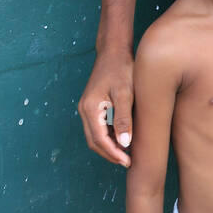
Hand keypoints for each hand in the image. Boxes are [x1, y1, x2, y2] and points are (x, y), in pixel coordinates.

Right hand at [78, 47, 134, 167]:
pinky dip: (109, 136)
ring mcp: (87, 108)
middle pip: (94, 141)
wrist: (113, 51)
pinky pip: (98, 127)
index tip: (128, 161)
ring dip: (109, 146)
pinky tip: (124, 137)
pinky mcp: (93, 105)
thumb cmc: (122, 69)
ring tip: (128, 152)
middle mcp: (84, 110)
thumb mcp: (126, 93)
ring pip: (95, 135)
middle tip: (128, 161)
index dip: (113, 153)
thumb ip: (124, 118)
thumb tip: (125, 143)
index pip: (99, 140)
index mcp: (90, 109)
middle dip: (110, 153)